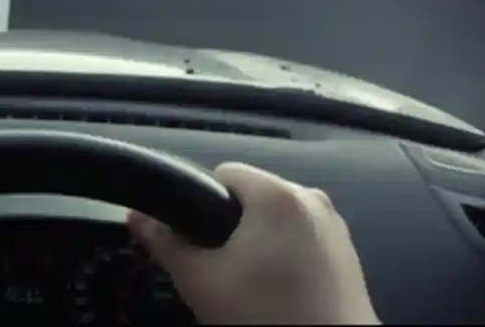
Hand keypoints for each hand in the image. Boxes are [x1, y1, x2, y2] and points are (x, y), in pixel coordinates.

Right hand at [127, 162, 378, 324]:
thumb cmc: (265, 318)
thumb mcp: (202, 281)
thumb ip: (165, 242)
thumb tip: (136, 217)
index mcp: (277, 195)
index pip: (223, 173)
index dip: (201, 204)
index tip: (198, 241)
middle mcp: (312, 198)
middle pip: (252, 195)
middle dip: (232, 225)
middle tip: (221, 268)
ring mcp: (335, 225)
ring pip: (277, 218)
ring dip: (259, 240)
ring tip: (250, 284)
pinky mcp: (348, 251)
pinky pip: (302, 237)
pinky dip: (285, 254)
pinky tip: (278, 290)